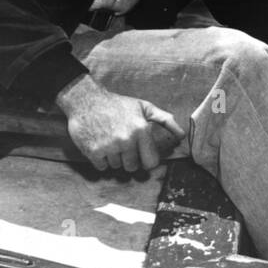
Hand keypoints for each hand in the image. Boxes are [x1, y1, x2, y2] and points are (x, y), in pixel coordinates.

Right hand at [56, 75, 185, 172]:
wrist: (86, 100)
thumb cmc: (118, 104)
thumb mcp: (144, 107)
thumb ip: (165, 120)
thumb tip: (182, 135)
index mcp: (141, 130)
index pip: (150, 162)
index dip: (147, 161)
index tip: (142, 157)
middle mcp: (126, 140)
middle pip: (132, 167)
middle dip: (128, 159)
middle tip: (123, 147)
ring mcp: (109, 147)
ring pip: (116, 166)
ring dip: (114, 158)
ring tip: (110, 142)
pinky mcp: (93, 151)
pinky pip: (102, 167)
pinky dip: (101, 160)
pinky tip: (100, 145)